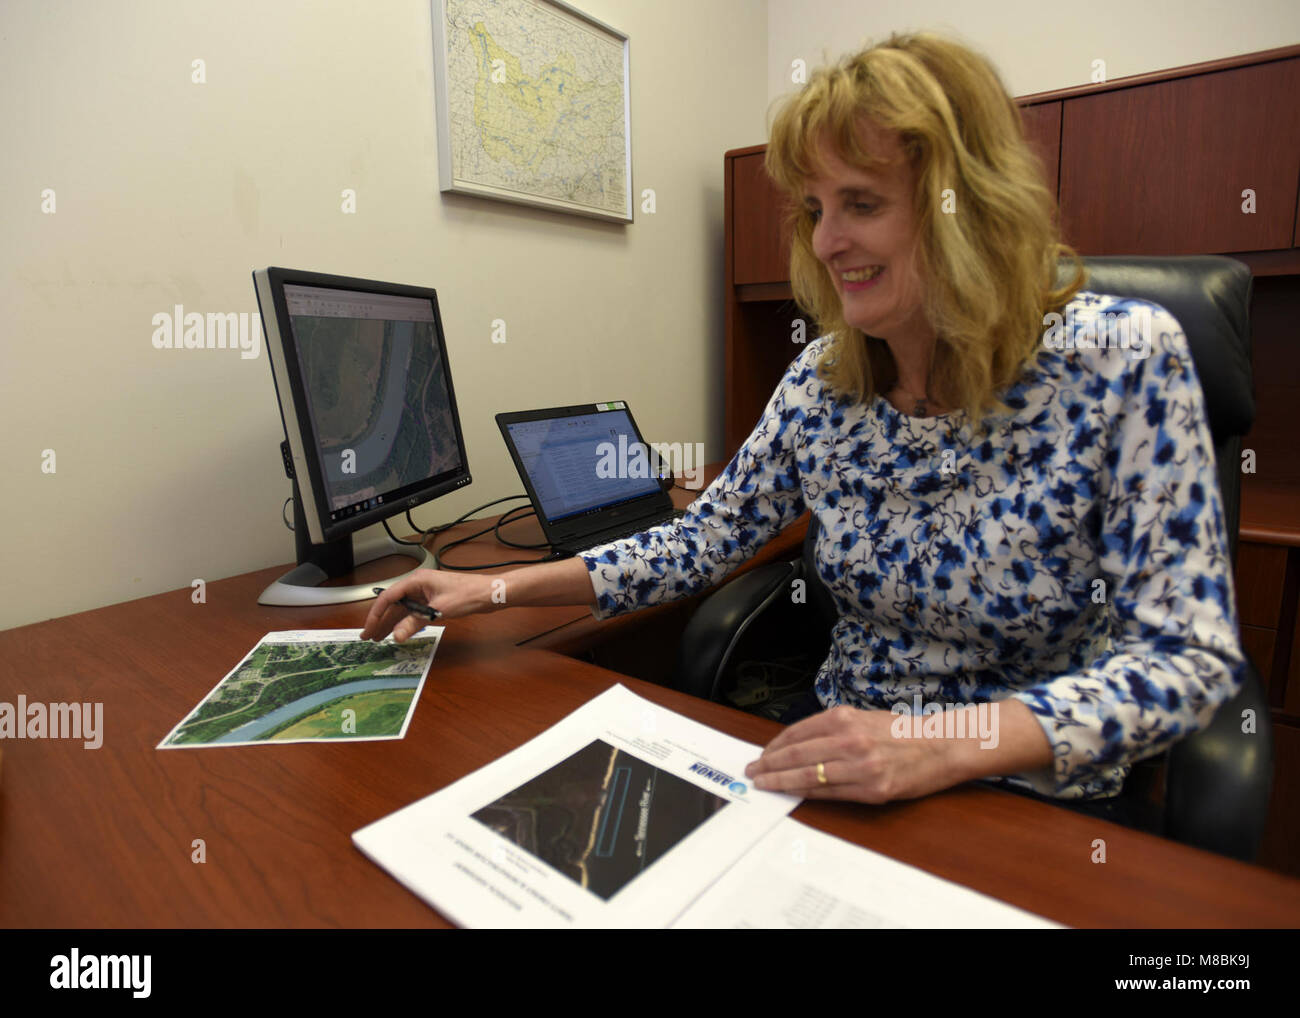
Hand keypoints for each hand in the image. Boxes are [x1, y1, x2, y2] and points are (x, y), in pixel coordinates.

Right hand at [360, 569, 497, 642]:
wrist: (489, 593)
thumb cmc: (468, 594)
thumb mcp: (439, 610)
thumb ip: (415, 623)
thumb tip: (396, 636)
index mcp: (416, 581)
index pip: (388, 597)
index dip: (375, 614)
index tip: (368, 629)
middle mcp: (418, 585)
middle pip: (393, 604)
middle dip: (380, 620)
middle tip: (368, 637)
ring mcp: (426, 593)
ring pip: (402, 609)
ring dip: (391, 623)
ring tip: (379, 638)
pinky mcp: (433, 601)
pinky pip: (414, 612)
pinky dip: (405, 623)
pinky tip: (399, 632)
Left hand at [743, 704, 960, 803]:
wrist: (940, 747)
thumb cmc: (901, 732)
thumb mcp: (863, 718)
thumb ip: (832, 728)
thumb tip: (797, 743)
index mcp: (846, 718)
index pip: (798, 733)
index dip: (775, 745)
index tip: (762, 753)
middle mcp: (851, 740)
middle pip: (798, 754)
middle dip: (770, 764)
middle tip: (753, 770)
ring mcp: (861, 767)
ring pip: (809, 776)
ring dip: (781, 781)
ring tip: (764, 784)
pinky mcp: (872, 790)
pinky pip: (831, 793)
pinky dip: (808, 793)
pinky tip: (794, 793)